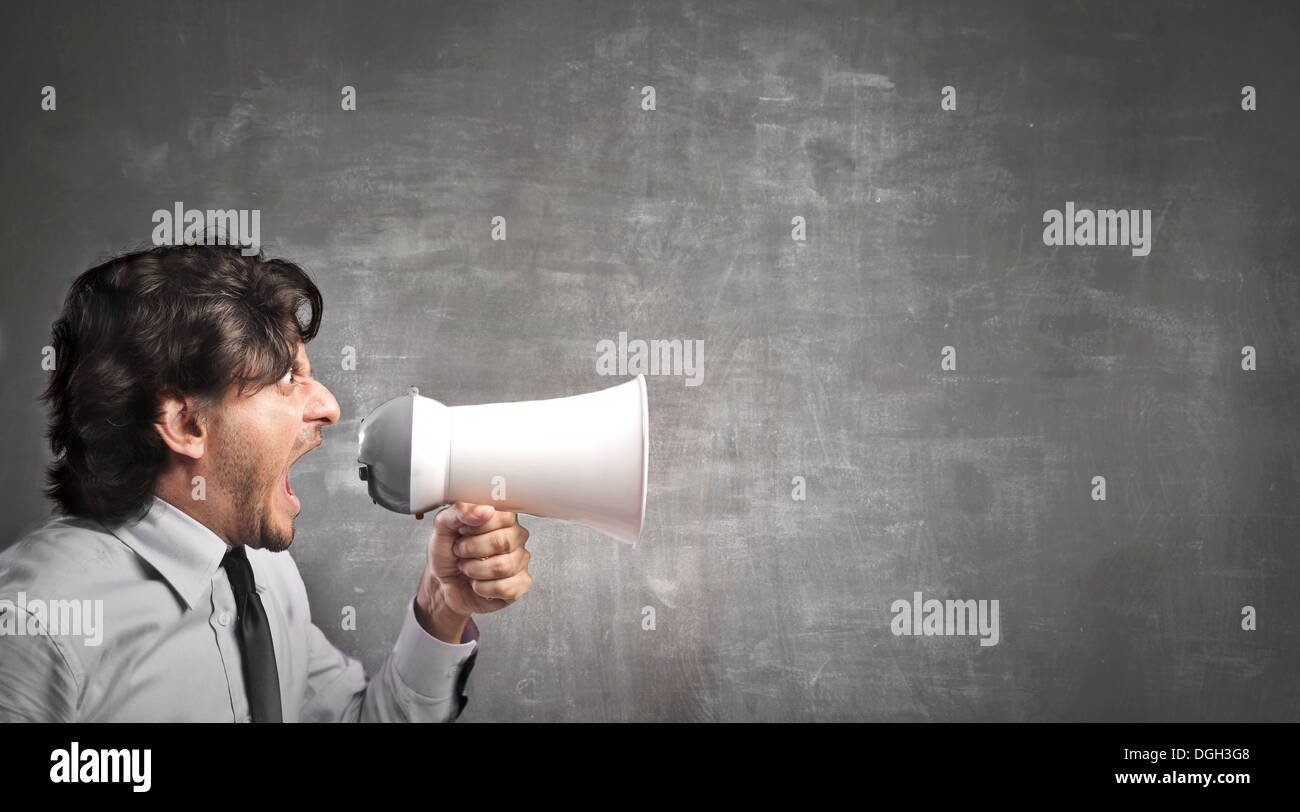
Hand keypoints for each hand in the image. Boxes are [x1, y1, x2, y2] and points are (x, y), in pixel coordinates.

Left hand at [418, 503, 532, 622]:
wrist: (444, 583)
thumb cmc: (448, 553)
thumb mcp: (443, 527)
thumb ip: (459, 511)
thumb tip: (484, 510)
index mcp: (501, 518)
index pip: (504, 517)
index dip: (477, 527)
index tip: (462, 532)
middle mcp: (515, 536)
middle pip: (503, 542)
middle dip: (471, 550)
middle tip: (461, 552)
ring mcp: (520, 560)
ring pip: (502, 567)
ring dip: (474, 570)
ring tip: (467, 568)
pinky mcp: (520, 583)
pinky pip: (504, 587)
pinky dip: (482, 588)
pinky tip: (477, 583)